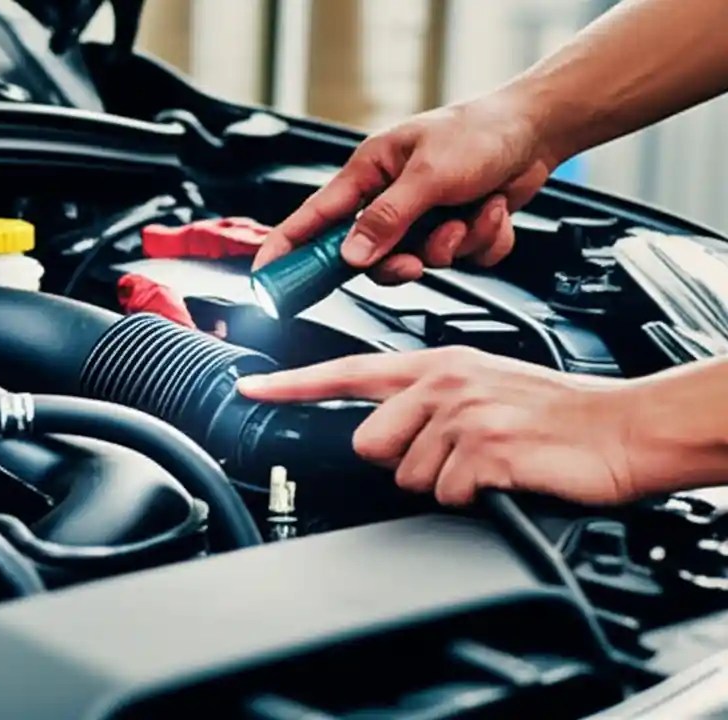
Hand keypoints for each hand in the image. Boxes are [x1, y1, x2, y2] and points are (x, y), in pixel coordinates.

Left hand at [235, 347, 639, 506]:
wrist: (623, 428)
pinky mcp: (482, 449)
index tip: (249, 388)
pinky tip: (504, 478)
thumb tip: (389, 438)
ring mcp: (460, 414)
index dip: (291, 384)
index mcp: (436, 364)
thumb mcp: (483, 388)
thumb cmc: (557, 414)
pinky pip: (446, 495)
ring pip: (406, 476)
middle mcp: (441, 382)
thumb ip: (427, 403)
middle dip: (402, 463)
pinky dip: (473, 500)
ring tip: (489, 465)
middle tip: (455, 457)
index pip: (346, 371)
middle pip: (368, 443)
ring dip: (444, 484)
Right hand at [253, 90, 560, 283]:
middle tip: (416, 258)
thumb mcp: (428, 175)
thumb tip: (352, 256)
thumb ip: (387, 218)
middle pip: (371, 257)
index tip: (265, 276)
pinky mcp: (456, 232)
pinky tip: (490, 211)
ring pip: (422, 262)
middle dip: (401, 261)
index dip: (286, 248)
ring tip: (471, 212)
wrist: (538, 130)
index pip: (314, 218)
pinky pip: (462, 261)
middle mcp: (391, 200)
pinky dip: (481, 241)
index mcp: (369, 175)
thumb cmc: (480, 131)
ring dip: (453, 244)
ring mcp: (424, 219)